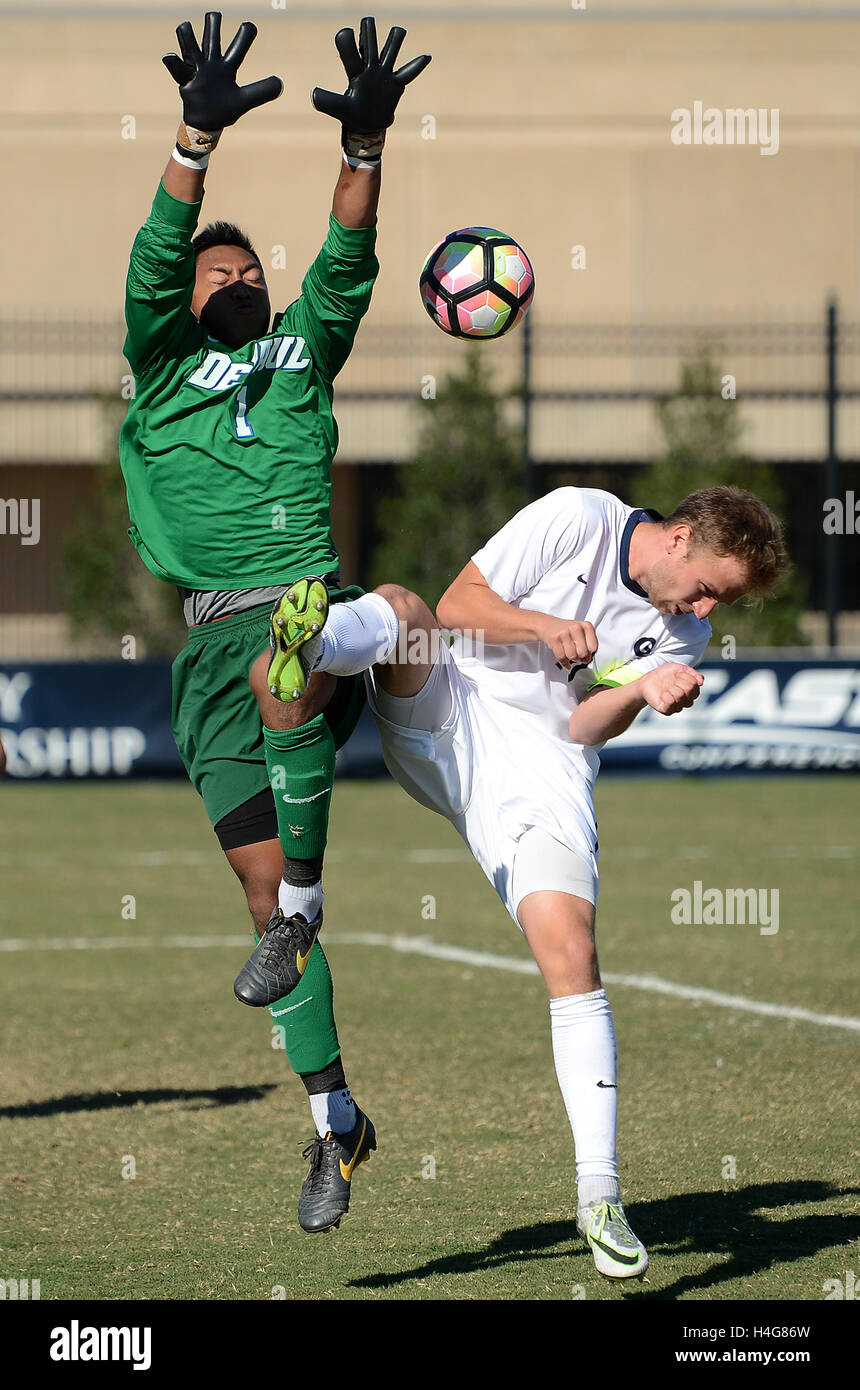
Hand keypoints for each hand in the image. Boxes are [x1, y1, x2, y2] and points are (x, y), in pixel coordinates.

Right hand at [163, 11, 282, 133]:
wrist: (206, 123)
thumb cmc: (224, 109)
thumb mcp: (245, 101)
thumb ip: (262, 92)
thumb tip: (281, 83)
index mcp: (227, 67)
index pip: (238, 47)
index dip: (245, 35)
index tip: (249, 26)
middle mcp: (212, 63)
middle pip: (212, 37)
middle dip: (213, 23)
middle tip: (214, 15)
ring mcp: (197, 69)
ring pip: (191, 45)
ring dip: (187, 35)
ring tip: (185, 26)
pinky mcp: (185, 79)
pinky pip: (177, 68)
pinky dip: (172, 61)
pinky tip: (170, 55)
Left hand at [313, 16, 430, 157]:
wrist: (366, 126)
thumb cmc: (351, 115)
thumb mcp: (339, 108)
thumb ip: (327, 100)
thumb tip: (313, 94)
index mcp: (355, 70)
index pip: (350, 50)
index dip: (346, 40)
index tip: (345, 33)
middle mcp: (370, 67)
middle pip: (370, 42)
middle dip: (368, 31)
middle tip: (367, 21)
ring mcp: (384, 73)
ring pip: (391, 50)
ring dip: (395, 40)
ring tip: (399, 31)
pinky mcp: (396, 83)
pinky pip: (408, 72)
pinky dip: (417, 65)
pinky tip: (427, 56)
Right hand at [533, 614, 597, 669]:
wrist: (550, 626)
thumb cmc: (568, 631)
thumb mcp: (582, 633)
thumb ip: (588, 645)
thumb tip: (588, 659)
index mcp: (586, 626)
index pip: (593, 647)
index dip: (590, 654)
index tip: (587, 654)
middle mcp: (576, 628)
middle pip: (583, 653)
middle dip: (581, 658)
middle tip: (578, 656)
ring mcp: (565, 633)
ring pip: (572, 656)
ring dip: (571, 659)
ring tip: (570, 654)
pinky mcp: (554, 639)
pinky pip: (561, 657)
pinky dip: (564, 662)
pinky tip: (565, 660)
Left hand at [639, 663, 702, 714]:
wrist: (647, 681)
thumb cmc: (664, 675)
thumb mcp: (679, 669)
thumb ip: (693, 673)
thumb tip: (701, 682)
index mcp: (690, 692)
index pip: (696, 686)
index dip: (687, 677)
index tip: (678, 674)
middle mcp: (685, 701)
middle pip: (691, 692)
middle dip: (680, 682)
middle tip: (672, 680)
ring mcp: (677, 706)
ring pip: (681, 697)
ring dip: (672, 688)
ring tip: (666, 687)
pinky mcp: (667, 710)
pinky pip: (671, 704)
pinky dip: (667, 696)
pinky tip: (663, 694)